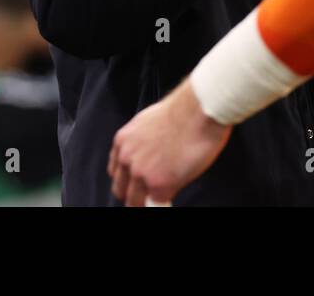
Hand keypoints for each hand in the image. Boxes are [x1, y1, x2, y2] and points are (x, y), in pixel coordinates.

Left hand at [108, 79, 231, 205]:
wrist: (198, 111)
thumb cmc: (182, 111)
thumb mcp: (148, 122)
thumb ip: (142, 143)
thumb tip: (149, 156)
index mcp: (123, 141)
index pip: (116, 171)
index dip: (128, 179)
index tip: (137, 182)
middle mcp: (127, 159)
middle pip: (121, 190)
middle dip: (134, 193)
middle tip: (150, 193)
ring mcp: (141, 174)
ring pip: (135, 202)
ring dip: (148, 200)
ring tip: (162, 194)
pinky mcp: (158, 185)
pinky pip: (158, 202)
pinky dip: (168, 197)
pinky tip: (177, 186)